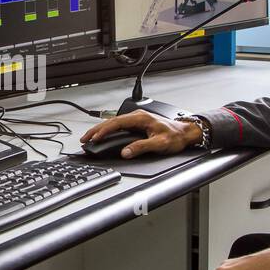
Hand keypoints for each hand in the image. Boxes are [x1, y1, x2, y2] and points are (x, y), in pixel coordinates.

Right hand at [79, 110, 198, 158]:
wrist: (185, 133)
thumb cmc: (175, 137)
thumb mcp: (159, 144)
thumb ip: (141, 147)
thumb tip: (126, 152)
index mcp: (140, 118)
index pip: (116, 123)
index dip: (103, 131)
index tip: (94, 138)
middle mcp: (137, 117)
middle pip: (111, 122)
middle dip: (96, 130)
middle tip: (85, 139)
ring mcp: (136, 120)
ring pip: (113, 123)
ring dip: (100, 130)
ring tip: (90, 138)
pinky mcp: (137, 124)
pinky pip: (118, 126)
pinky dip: (108, 130)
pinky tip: (103, 135)